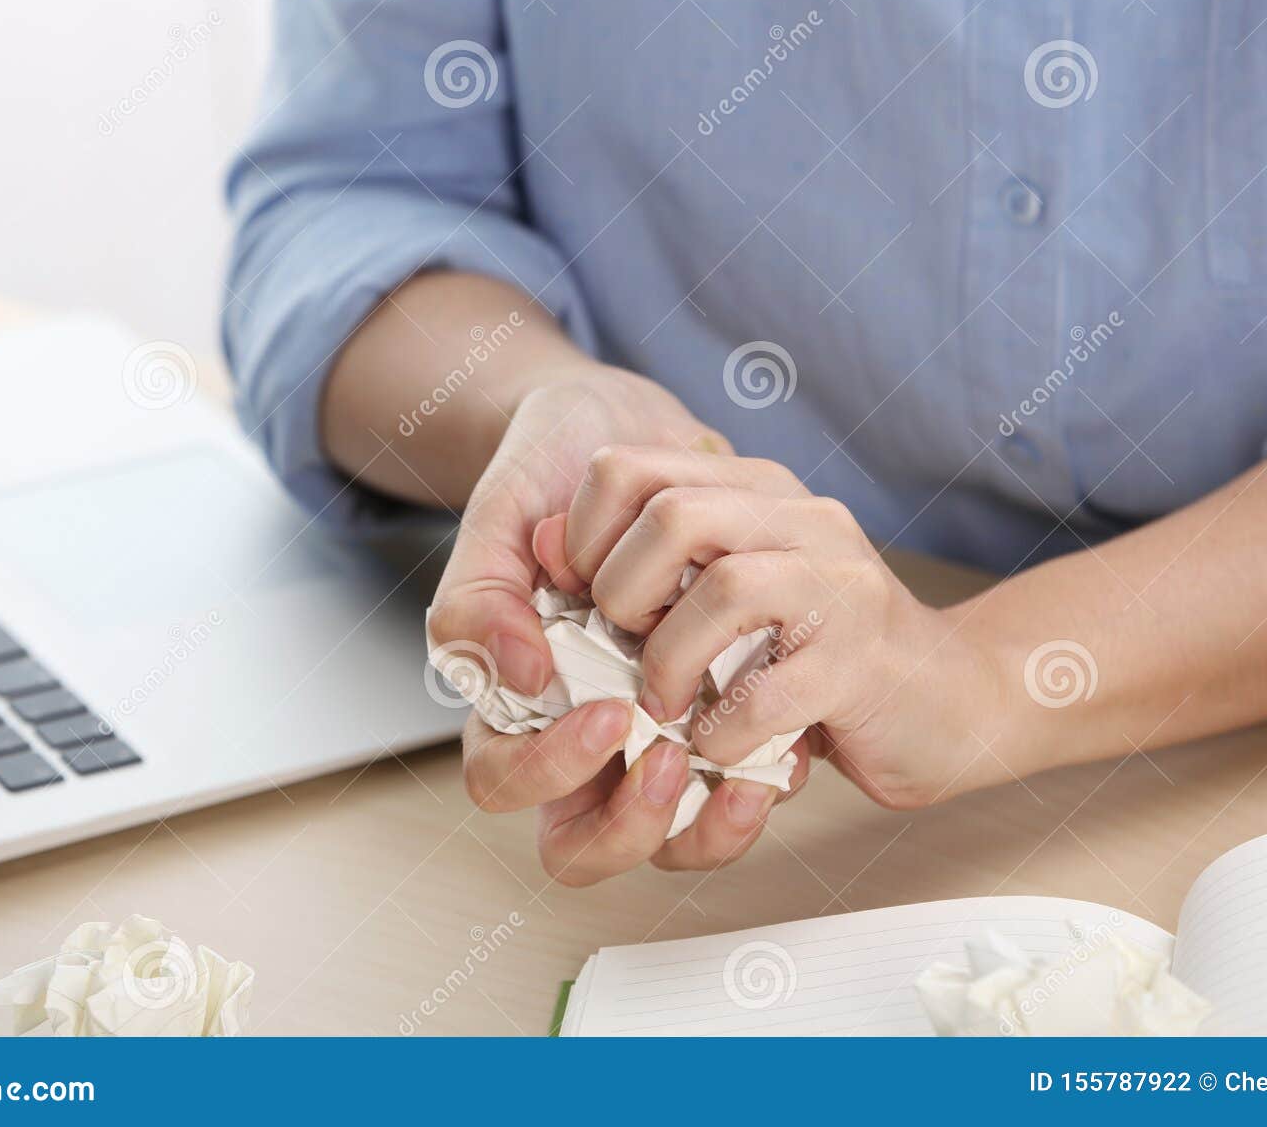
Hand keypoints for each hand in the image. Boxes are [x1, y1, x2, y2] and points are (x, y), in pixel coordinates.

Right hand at [426, 367, 740, 880]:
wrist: (621, 424)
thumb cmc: (548, 472)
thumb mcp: (499, 518)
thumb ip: (481, 599)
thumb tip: (523, 676)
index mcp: (511, 695)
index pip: (503, 781)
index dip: (549, 770)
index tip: (606, 714)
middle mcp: (575, 725)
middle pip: (586, 842)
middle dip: (632, 821)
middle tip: (670, 762)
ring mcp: (644, 729)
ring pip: (663, 837)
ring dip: (700, 822)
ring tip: (742, 773)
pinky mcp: (708, 716)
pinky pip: (726, 788)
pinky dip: (755, 781)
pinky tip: (785, 753)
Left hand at [547, 446, 1016, 831]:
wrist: (954, 698)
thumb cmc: (819, 649)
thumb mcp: (730, 589)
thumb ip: (649, 564)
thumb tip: (544, 546)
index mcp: (756, 491)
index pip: (629, 468)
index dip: (583, 539)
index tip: (585, 602)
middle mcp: (800, 520)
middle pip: (672, 515)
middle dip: (623, 594)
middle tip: (625, 650)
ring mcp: (838, 587)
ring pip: (724, 589)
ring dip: (669, 663)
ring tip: (667, 703)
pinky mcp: (861, 664)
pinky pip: (768, 692)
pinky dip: (723, 729)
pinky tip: (720, 742)